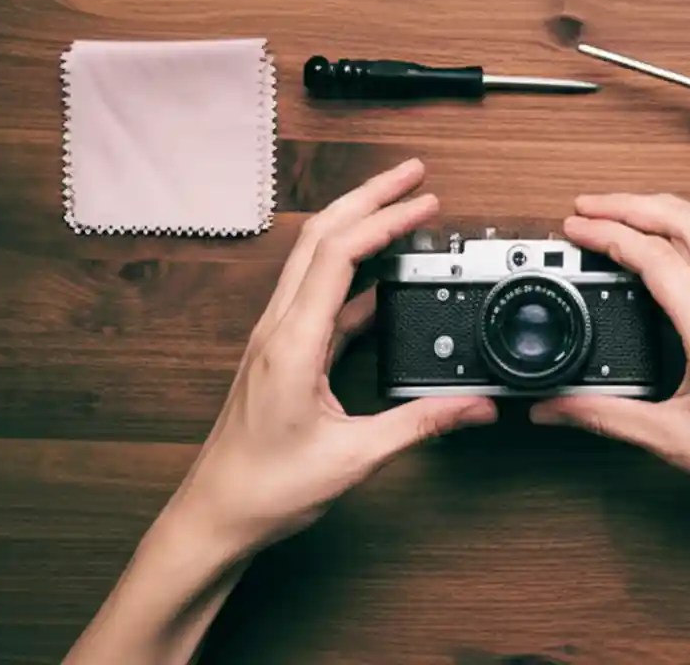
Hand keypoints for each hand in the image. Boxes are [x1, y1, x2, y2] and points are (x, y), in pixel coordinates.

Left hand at [167, 159, 496, 553]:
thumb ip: (420, 423)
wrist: (216, 514)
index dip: (385, 218)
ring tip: (402, 210)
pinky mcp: (281, 352)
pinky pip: (319, 295)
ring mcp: (276, 337)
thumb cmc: (266, 487)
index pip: (338, 254)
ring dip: (357, 225)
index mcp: (292, 342)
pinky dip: (354, 273)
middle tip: (414, 176)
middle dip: (369, 196)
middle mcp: (278, 328)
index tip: (425, 201)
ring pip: (314, 258)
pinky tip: (385, 280)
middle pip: (320, 235)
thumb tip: (473, 405)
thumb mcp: (355, 457)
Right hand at [531, 194, 689, 529]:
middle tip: (588, 206)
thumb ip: (607, 417)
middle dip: (630, 204)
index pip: (656, 257)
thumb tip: (555, 408)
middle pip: (685, 221)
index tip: (575, 228)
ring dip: (665, 206)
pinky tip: (680, 232)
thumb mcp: (675, 440)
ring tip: (625, 209)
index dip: (608, 234)